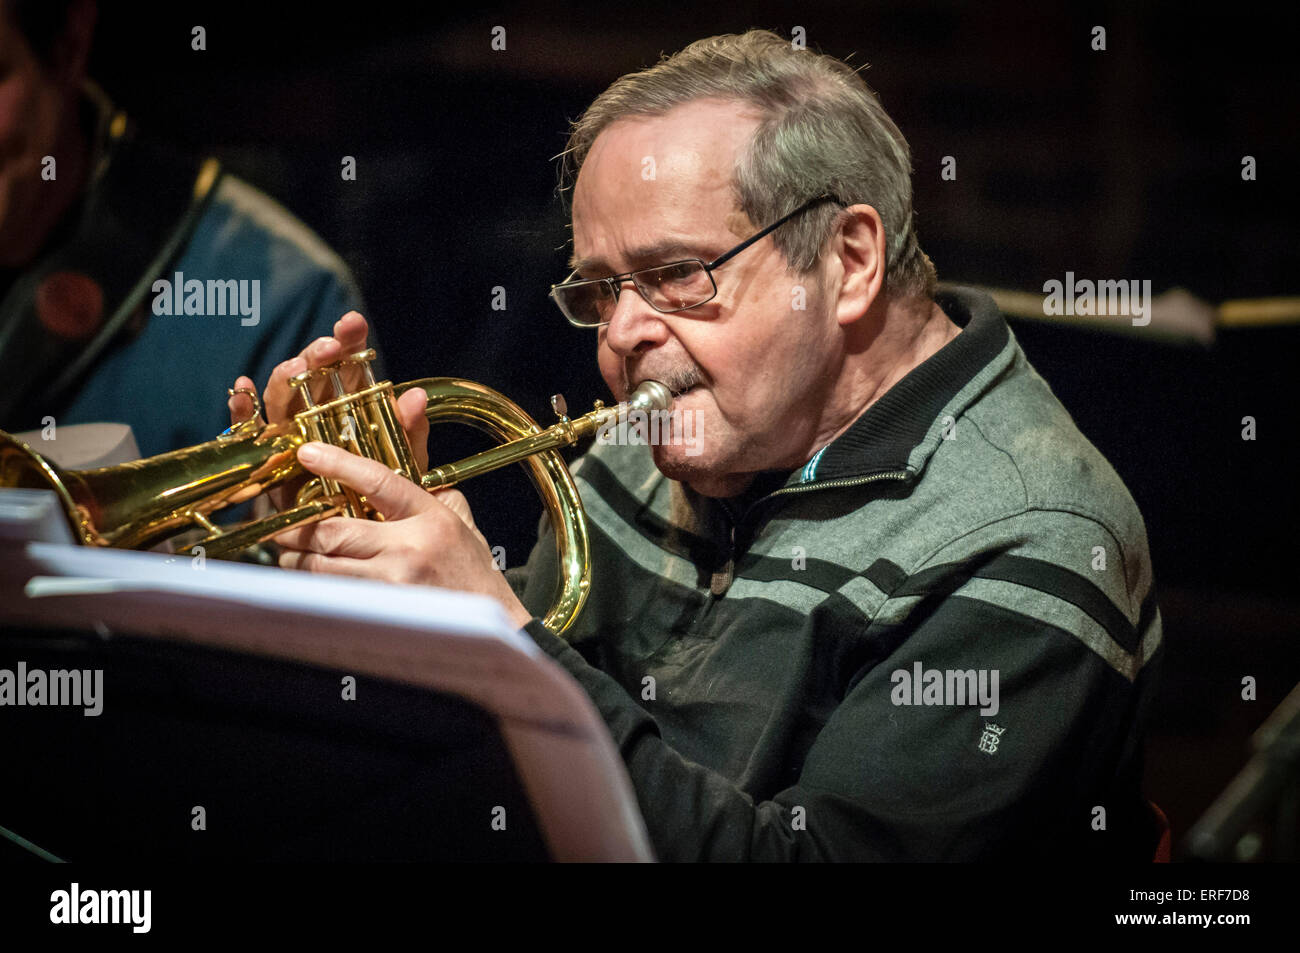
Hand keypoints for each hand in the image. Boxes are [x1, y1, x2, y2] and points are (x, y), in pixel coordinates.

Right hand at [226, 311, 430, 504]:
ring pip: (282, 396)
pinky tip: (243, 390)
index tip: (354, 323)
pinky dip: (241, 411)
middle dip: (319, 354)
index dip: (349, 342)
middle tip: (331, 345)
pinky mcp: (267, 461)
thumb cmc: (378, 502)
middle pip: (312, 376)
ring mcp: (289, 435)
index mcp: (349, 410)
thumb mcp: (402, 467)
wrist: (353, 546)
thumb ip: (409, 434)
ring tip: (301, 364)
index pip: (348, 369)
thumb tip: (416, 396)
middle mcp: (315, 416)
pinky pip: (247, 431)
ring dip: (288, 375)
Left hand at [273, 440, 533, 629]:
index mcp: (431, 515)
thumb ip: (422, 468)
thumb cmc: (468, 565)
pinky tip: (311, 583)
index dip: (338, 464)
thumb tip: (410, 402)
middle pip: (335, 532)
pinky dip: (317, 587)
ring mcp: (398, 581)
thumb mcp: (454, 510)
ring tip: (290, 556)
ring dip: (299, 561)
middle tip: (281, 527)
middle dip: (298, 530)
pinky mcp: (387, 610)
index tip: (308, 454)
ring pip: (325, 567)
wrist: (492, 619)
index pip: (378, 480)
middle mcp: (412, 546)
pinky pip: (336, 594)